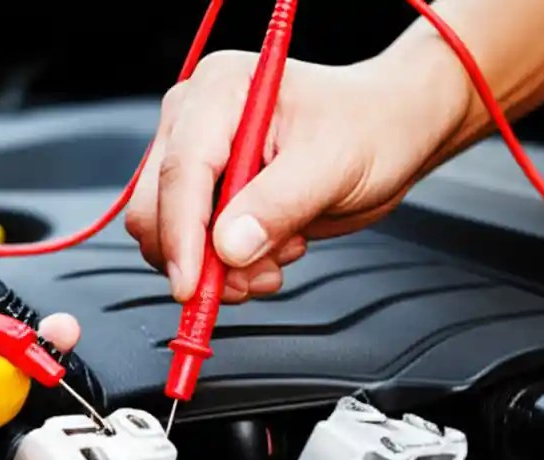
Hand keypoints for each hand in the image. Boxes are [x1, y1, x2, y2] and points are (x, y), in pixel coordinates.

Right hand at [124, 48, 469, 302]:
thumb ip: (279, 203)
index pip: (181, 170)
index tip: (192, 285)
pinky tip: (271, 250)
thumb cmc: (369, 127)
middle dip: (199, 256)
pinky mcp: (202, 191)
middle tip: (251, 278)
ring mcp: (194, 157)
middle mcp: (193, 118)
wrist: (388, 132)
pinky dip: (225, 266)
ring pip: (166, 234)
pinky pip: (189, 246)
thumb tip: (228, 247)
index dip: (182, 234)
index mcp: (220, 90)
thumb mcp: (334, 164)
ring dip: (218, 266)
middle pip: (155, 206)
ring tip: (277, 255)